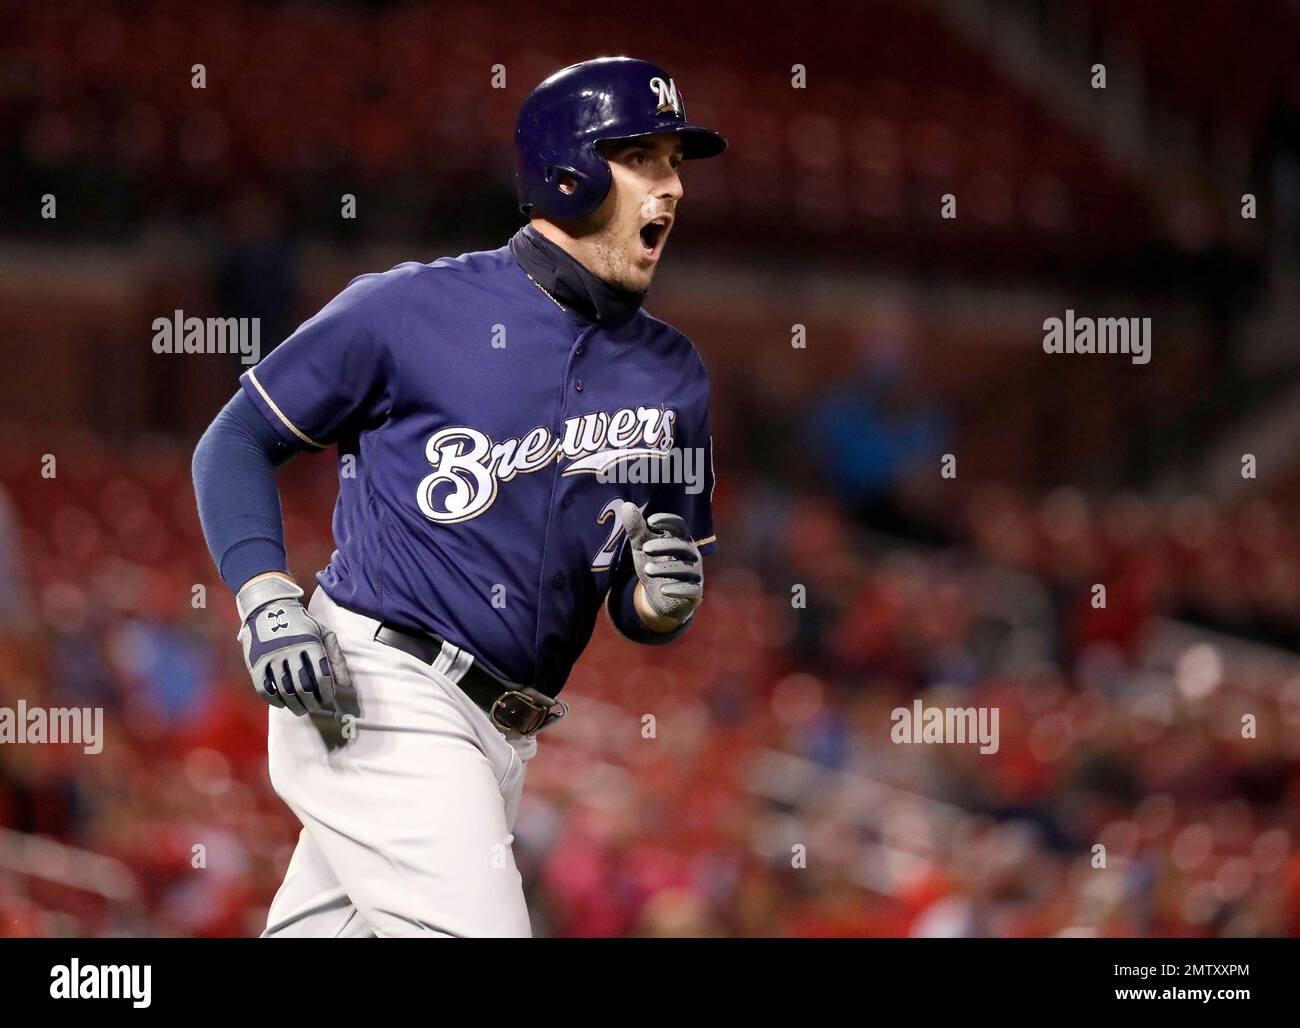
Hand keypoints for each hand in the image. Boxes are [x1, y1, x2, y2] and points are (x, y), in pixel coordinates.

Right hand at [236, 575, 348, 715]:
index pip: (321, 676)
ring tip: (301, 709)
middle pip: (303, 686)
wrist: (269, 608)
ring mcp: (271, 657)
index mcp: (310, 643)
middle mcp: (290, 651)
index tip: (327, 699)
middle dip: (312, 701)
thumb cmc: (302, 624)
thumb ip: (337, 658)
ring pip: (285, 690)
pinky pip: (264, 689)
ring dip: (294, 705)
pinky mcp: (255, 663)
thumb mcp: (324, 633)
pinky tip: (282, 704)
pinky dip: (274, 700)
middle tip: (315, 707)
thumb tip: (344, 684)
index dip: (326, 692)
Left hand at [620, 503, 703, 625]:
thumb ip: (636, 529)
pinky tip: (663, 589)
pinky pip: (690, 589)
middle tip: (644, 548)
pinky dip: (677, 589)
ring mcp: (695, 573)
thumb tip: (626, 505)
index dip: (667, 521)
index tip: (650, 522)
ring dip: (665, 568)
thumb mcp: (642, 548)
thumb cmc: (655, 565)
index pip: (679, 525)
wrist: (663, 598)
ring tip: (647, 569)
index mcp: (680, 539)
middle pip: (682, 545)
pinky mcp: (695, 591)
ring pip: (685, 567)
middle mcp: (691, 554)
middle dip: (663, 546)